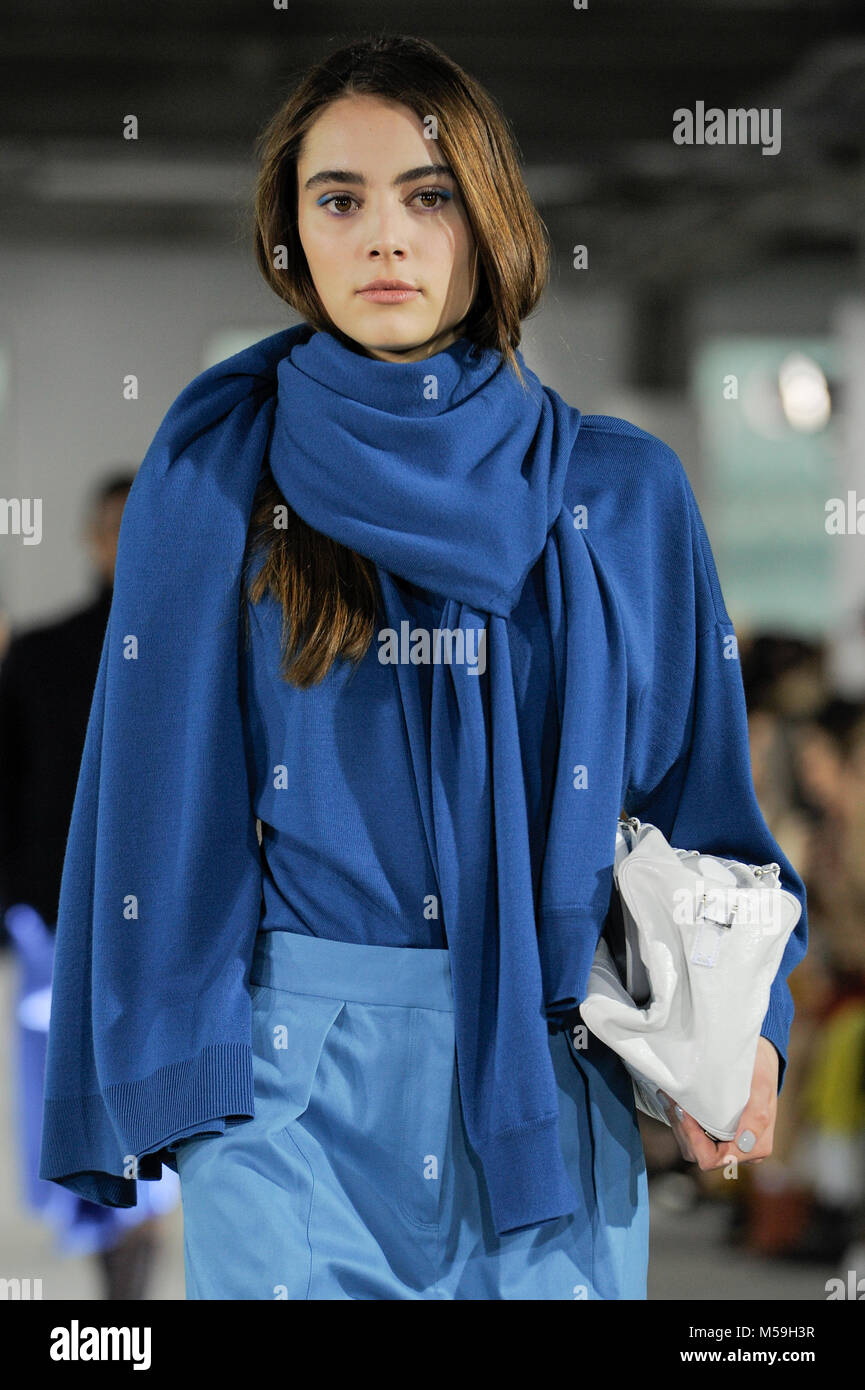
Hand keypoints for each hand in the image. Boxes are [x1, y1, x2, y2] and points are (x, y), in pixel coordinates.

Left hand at [659, 1036, 778, 1170]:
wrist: (760, 1059)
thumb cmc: (761, 1070)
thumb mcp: (761, 1086)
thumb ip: (757, 1114)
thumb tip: (745, 1142)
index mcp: (754, 1148)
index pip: (712, 1158)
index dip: (694, 1139)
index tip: (684, 1111)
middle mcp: (741, 1151)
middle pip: (698, 1154)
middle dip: (682, 1129)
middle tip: (671, 1100)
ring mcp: (728, 1144)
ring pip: (692, 1148)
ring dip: (679, 1124)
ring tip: (671, 1098)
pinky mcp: (717, 1134)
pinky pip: (693, 1137)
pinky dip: (682, 1121)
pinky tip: (675, 1101)